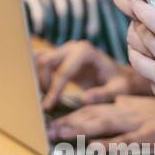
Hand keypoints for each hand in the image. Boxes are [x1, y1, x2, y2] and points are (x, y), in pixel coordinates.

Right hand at [36, 40, 151, 110]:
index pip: (63, 72)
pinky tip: (39, 94)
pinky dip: (35, 77)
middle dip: (40, 83)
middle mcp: (71, 47)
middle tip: (39, 103)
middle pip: (45, 62)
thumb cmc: (119, 84)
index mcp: (85, 51)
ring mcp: (63, 50)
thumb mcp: (117, 90)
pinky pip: (40, 64)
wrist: (119, 76)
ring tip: (38, 99)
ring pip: (38, 60)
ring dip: (35, 79)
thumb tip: (84, 99)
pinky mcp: (58, 57)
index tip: (47, 107)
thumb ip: (103, 94)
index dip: (53, 91)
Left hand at [47, 95, 154, 146]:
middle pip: (93, 115)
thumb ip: (131, 99)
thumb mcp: (153, 99)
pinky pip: (126, 142)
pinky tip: (91, 148)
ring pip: (104, 126)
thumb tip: (115, 99)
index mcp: (129, 102)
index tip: (53, 118)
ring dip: (79, 131)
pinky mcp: (152, 136)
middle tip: (47, 129)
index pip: (95, 106)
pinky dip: (108, 145)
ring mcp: (140, 123)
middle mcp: (131, 110)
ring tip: (57, 135)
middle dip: (68, 122)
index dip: (73, 112)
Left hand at [124, 0, 154, 139]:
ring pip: (135, 58)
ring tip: (143, 46)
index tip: (136, 4)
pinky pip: (149, 78)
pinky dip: (152, 71)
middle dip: (140, 27)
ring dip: (137, 49)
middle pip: (141, 37)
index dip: (140, 8)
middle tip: (142, 24)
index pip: (152, 19)